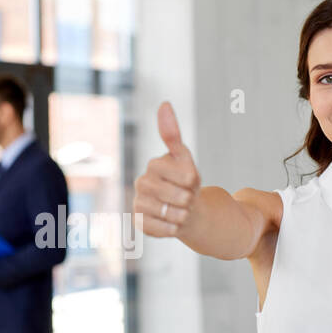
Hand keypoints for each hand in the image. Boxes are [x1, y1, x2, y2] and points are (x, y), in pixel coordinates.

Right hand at [134, 101, 199, 237]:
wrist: (184, 209)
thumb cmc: (185, 182)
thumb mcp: (184, 158)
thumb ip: (172, 134)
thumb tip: (164, 103)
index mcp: (153, 165)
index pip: (183, 175)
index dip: (193, 180)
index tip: (192, 180)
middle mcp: (141, 183)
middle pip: (176, 195)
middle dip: (188, 199)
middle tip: (187, 198)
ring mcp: (138, 204)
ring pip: (168, 213)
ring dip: (181, 214)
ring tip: (180, 211)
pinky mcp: (139, 223)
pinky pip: (161, 229)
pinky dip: (172, 228)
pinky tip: (173, 223)